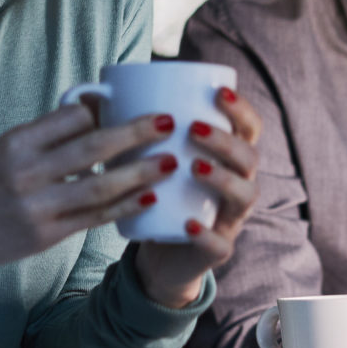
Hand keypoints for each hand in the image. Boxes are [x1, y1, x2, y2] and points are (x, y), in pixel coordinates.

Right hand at [0, 104, 177, 277]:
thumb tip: (97, 107)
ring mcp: (37, 206)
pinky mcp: (46, 235)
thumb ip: (48, 134)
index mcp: (17, 142)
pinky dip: (125, 207)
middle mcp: (26, 172)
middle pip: (92, 148)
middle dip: (136, 133)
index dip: (104, 109)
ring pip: (99, 187)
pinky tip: (150, 198)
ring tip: (171, 161)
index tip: (131, 103)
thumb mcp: (6, 148)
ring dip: (140, 174)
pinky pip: (94, 219)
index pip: (70, 117)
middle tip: (169, 123)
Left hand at [133, 86, 262, 307]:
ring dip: (223, 177)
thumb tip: (96, 93)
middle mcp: (237, 184)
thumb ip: (135, 129)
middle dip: (226, 140)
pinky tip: (189, 223)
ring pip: (245, 195)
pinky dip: (206, 233)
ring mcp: (230, 218)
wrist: (160, 255)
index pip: (249, 128)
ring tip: (193, 166)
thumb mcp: (151, 160)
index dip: (241, 109)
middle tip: (193, 128)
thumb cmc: (158, 195)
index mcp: (227, 158)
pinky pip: (221, 244)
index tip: (219, 92)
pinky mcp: (216, 250)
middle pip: (249, 158)